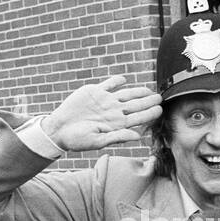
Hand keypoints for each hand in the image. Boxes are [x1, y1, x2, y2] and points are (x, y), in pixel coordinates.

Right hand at [40, 75, 161, 151]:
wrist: (59, 129)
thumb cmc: (78, 140)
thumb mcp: (98, 141)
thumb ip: (118, 137)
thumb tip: (138, 137)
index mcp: (116, 124)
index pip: (138, 118)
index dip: (150, 114)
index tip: (160, 110)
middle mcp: (113, 112)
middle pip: (135, 104)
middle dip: (148, 101)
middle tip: (160, 98)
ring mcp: (105, 101)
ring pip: (126, 93)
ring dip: (138, 91)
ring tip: (149, 90)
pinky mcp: (94, 91)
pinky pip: (109, 84)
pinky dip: (117, 81)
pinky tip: (124, 79)